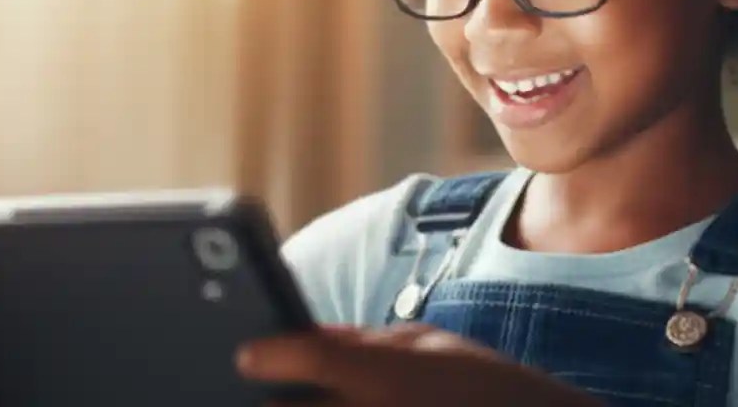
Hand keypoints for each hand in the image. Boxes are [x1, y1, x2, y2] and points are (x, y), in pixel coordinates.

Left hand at [237, 323, 602, 406]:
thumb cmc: (490, 390)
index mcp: (385, 374)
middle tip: (254, 393)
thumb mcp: (435, 345)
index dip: (265, 352)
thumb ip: (368, 341)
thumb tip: (310, 337)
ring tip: (285, 406)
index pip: (299, 354)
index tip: (247, 354)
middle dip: (263, 403)